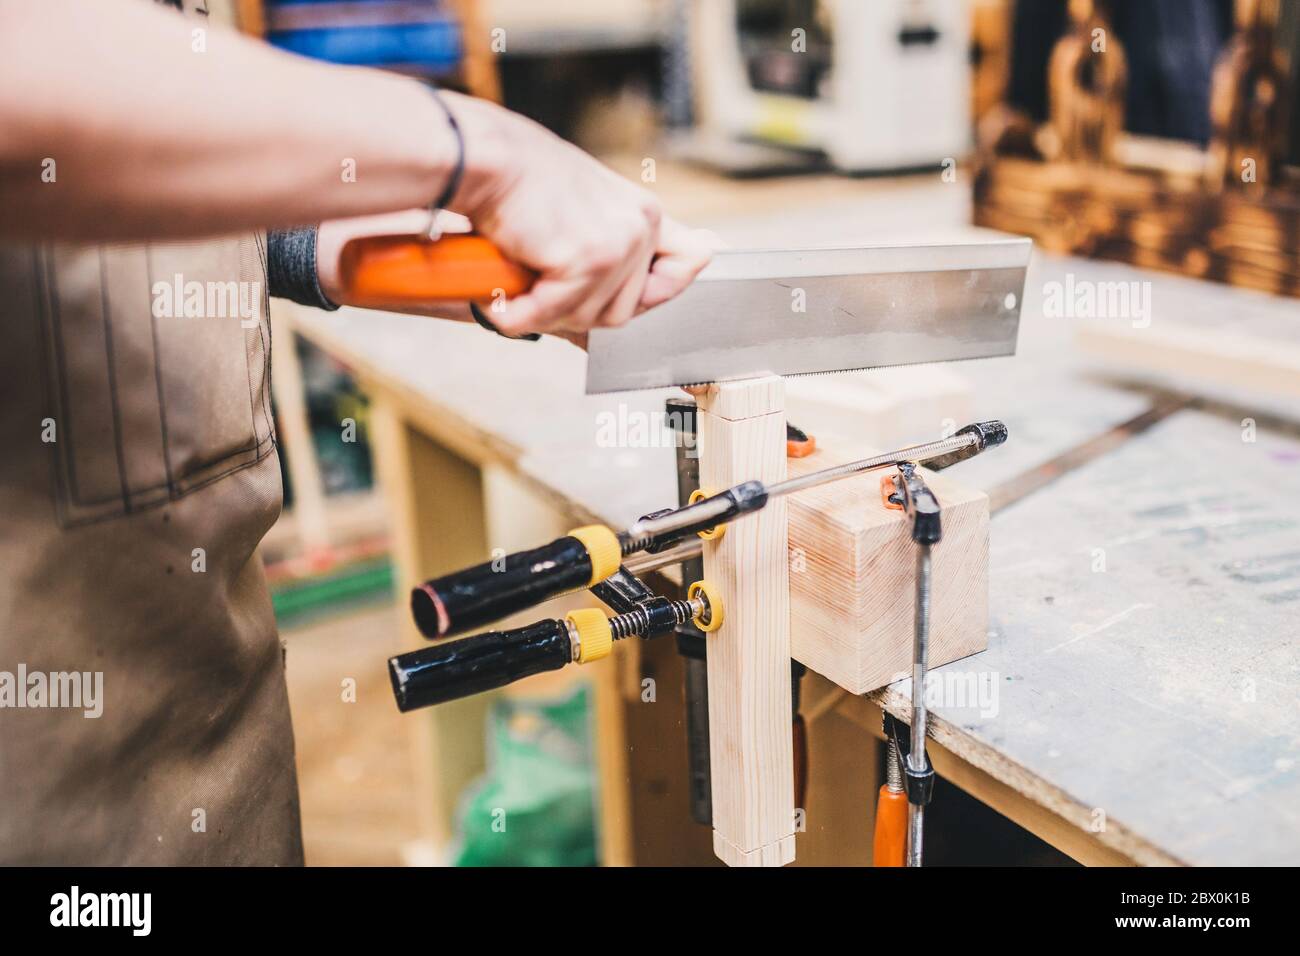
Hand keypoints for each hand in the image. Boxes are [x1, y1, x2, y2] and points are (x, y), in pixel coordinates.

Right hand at [443, 92, 713, 337]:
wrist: (484, 158)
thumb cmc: (523, 180)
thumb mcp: (590, 205)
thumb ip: (632, 235)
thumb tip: (710, 252)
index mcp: (644, 213)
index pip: (680, 270)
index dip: (653, 294)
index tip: (608, 293)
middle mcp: (641, 226)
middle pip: (623, 311)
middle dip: (577, 309)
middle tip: (539, 286)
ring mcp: (619, 244)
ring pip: (589, 318)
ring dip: (545, 312)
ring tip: (517, 285)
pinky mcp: (588, 259)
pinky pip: (554, 312)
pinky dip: (520, 314)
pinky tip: (500, 299)